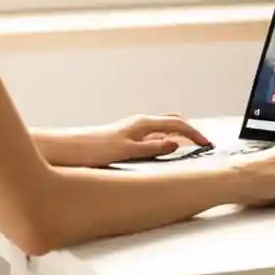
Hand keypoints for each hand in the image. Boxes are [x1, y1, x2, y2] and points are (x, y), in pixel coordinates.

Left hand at [39, 114, 211, 167]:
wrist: (66, 149)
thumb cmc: (92, 149)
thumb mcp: (127, 151)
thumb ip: (152, 148)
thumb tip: (174, 144)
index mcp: (142, 124)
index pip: (177, 126)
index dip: (195, 134)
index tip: (207, 144)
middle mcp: (139, 124)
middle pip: (172, 121)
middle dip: (190, 131)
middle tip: (202, 143)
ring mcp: (132, 129)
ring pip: (162, 128)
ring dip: (178, 135)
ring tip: (188, 147)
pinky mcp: (125, 138)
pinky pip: (153, 136)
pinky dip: (165, 140)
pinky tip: (162, 152)